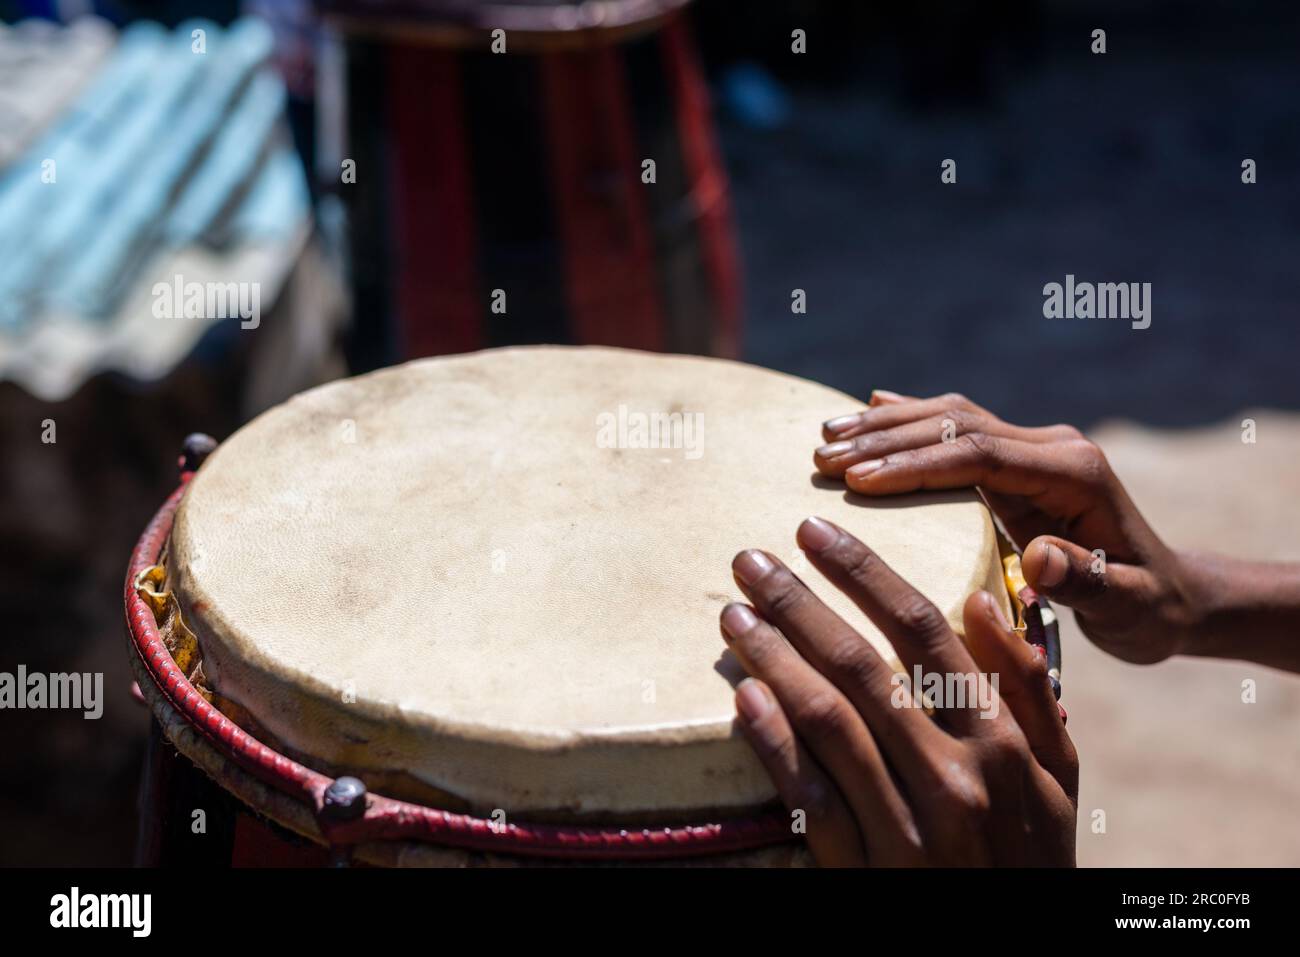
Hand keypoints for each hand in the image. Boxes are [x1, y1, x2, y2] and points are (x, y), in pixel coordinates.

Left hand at [721, 518, 1077, 865]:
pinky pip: (809, 798)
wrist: (1015, 948)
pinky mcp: (864, 873)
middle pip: (861, 665)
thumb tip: (982, 599)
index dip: (862, 574)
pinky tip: (743, 696)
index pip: (922, 631)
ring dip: (773, 658)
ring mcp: (906, 828)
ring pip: (827, 720)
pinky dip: (773, 742)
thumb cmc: (1029, 854)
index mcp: (1002, 742)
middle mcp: (954, 777)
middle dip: (798, 602)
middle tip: (748, 560)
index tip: (813, 533)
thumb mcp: (1057, 777)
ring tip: (733, 616)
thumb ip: (1025, 688)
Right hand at [813, 390, 1195, 663]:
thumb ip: (1088, 583)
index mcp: (1073, 472)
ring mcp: (1034, 447)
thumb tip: (1042, 558)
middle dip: (885, 441)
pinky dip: (909, 418)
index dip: (916, 464)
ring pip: (950, 417)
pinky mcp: (1018, 457)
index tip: (858, 481)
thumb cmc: (1146, 609)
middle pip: (956, 426)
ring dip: (886, 425)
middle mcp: (1052, 446)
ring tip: (827, 437)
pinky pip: (956, 427)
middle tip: (823, 460)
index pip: (980, 455)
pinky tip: (870, 406)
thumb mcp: (1128, 607)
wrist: (1168, 593)